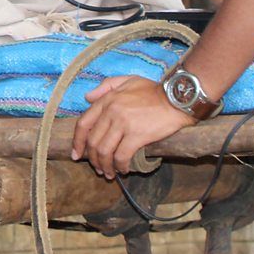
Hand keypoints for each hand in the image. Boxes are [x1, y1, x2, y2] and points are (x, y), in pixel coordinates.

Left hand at [70, 76, 192, 178]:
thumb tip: (87, 97)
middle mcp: (111, 111)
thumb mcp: (128, 80)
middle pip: (93, 141)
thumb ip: (106, 86)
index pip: (83, 124)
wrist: (177, 98)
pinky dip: (120, 166)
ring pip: (104, 151)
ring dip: (105, 166)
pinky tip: (123, 170)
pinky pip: (121, 156)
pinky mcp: (137, 135)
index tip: (76, 155)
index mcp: (107, 100)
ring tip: (109, 173)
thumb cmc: (154, 90)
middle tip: (98, 168)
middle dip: (92, 159)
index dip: (77, 142)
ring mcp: (123, 124)